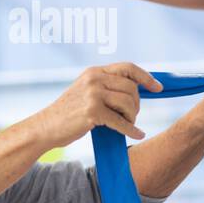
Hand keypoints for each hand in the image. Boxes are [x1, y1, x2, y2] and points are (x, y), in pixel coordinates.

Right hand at [30, 63, 162, 147]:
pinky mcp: (92, 112)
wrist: (45, 127)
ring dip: (132, 117)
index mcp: (94, 72)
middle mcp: (94, 79)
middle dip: (136, 104)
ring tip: (127, 124)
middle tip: (132, 116)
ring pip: (128, 103)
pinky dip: (131, 130)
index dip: (146, 77)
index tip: (157, 88)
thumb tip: (136, 89)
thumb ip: (106, 86)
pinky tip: (137, 135)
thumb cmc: (68, 113)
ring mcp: (93, 95)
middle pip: (132, 88)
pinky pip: (121, 122)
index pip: (128, 68)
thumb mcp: (85, 91)